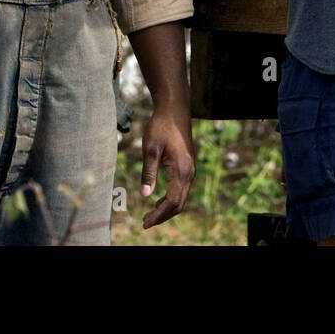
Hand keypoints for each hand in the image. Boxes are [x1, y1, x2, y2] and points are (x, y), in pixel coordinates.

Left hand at [139, 103, 194, 228]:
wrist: (175, 110)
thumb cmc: (161, 127)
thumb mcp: (150, 149)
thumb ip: (148, 172)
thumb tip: (144, 195)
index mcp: (180, 170)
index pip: (172, 202)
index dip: (159, 215)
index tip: (145, 223)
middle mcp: (188, 172)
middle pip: (178, 204)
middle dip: (163, 216)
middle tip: (145, 223)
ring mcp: (189, 169)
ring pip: (181, 197)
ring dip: (166, 209)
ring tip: (150, 215)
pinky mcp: (187, 166)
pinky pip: (181, 189)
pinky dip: (170, 199)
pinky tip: (158, 200)